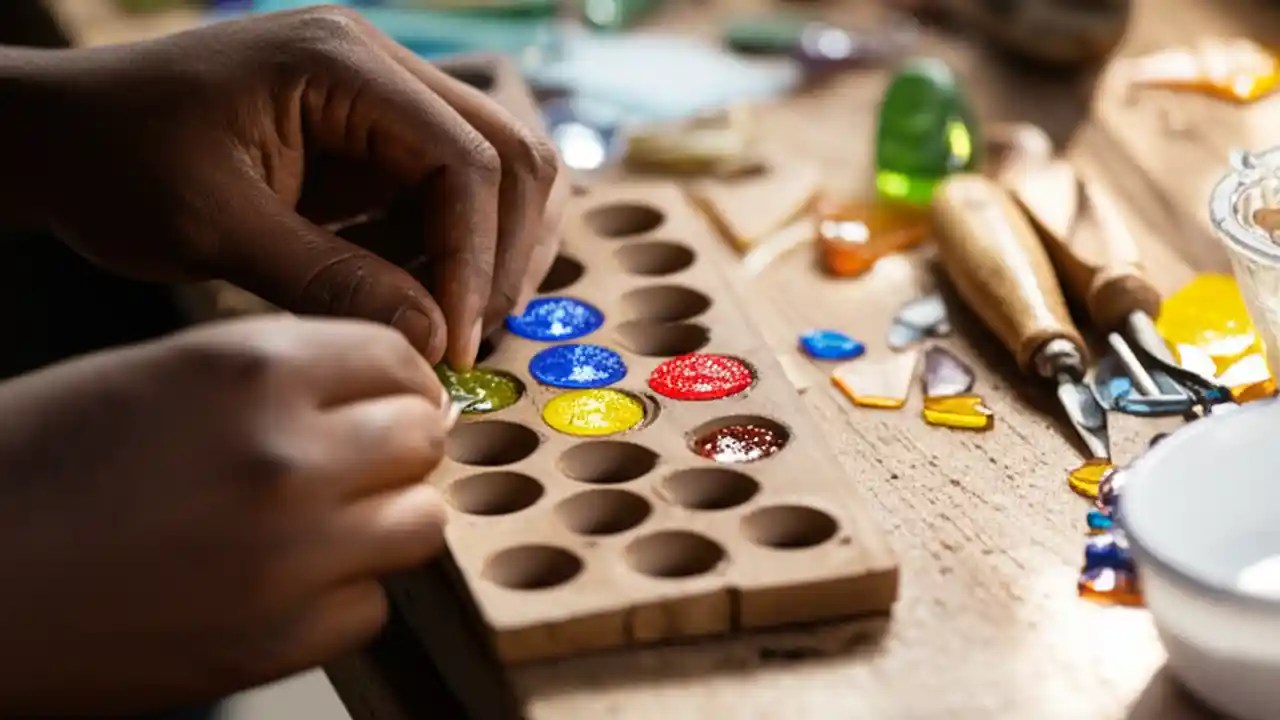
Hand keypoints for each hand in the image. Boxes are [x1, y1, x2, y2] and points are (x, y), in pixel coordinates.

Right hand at [0, 316, 449, 714]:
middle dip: (400, 448)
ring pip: (421, 523)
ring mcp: (290, 554)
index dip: (402, 381)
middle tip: (364, 463)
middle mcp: (286, 455)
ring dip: (386, 521)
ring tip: (330, 523)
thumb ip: (280, 373)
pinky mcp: (277, 642)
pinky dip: (344, 595)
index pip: (399, 359)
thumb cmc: (37, 465)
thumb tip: (377, 389)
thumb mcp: (162, 371)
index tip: (396, 401)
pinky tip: (287, 584)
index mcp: (252, 368)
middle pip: (425, 439)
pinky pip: (373, 606)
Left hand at [2, 6, 562, 368]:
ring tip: (454, 321)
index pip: (463, 156)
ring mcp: (383, 103)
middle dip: (505, 252)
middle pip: (511, 152)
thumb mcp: (215, 228)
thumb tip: (436, 337)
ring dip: (493, 252)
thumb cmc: (116, 162)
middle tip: (469, 335)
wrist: (63, 138)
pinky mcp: (375, 144)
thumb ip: (331, 281)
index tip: (455, 339)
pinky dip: (454, 255)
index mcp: (342, 63)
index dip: (475, 256)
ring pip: (499, 173)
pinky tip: (420, 299)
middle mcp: (379, 69)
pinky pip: (450, 198)